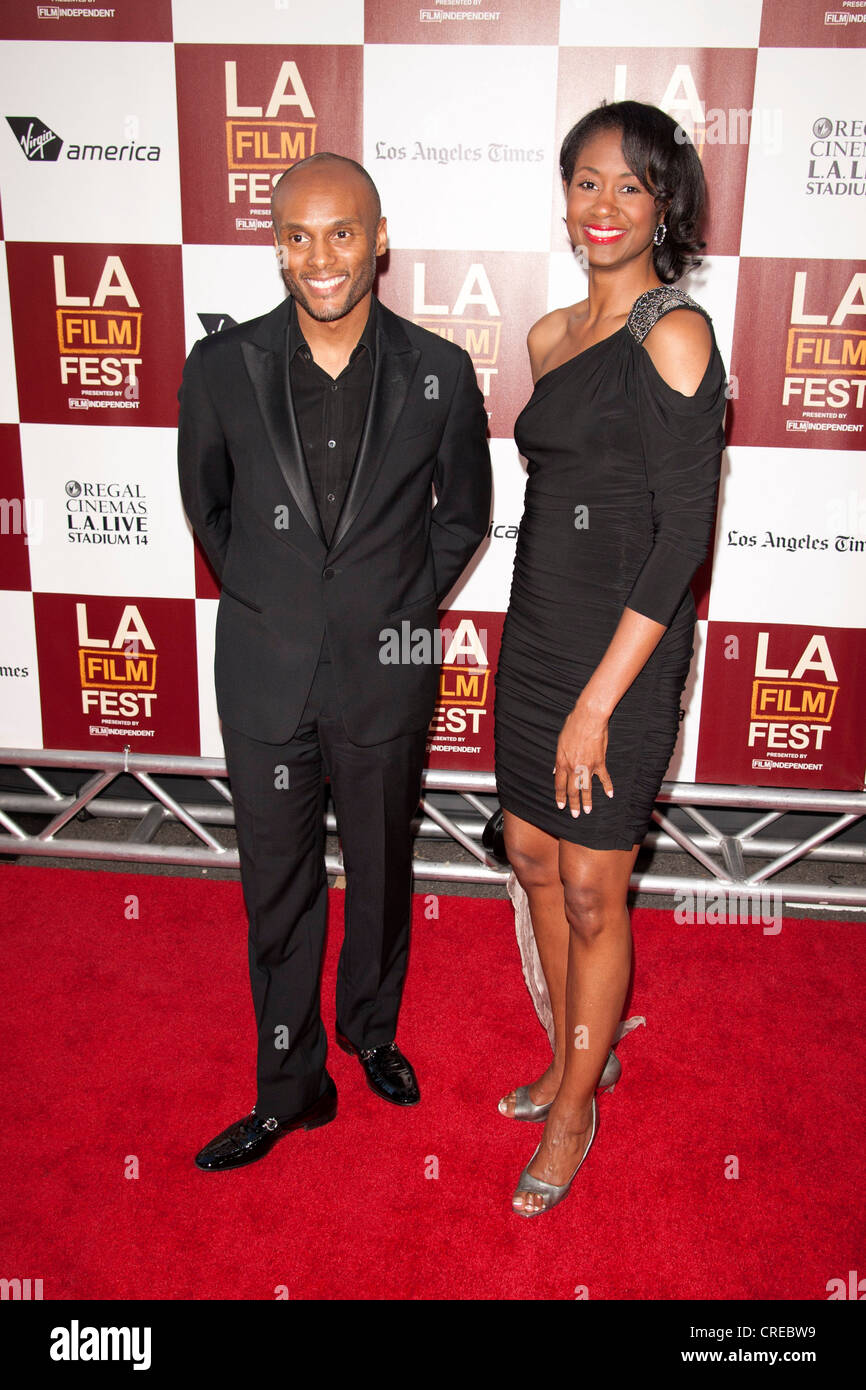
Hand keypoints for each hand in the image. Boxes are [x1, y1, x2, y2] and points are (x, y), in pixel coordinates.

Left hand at [554, 699, 613, 816]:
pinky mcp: (599, 762)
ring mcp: (587, 766)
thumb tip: (555, 770)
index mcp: (561, 762)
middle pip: (572, 790)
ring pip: (586, 788)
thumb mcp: (560, 742)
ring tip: (588, 811)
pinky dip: (607, 786)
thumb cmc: (573, 726)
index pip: (559, 784)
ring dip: (587, 801)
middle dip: (573, 804)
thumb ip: (558, 758)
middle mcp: (573, 767)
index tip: (561, 805)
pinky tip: (610, 794)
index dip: (560, 796)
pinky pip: (604, 777)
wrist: (588, 718)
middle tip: (575, 814)